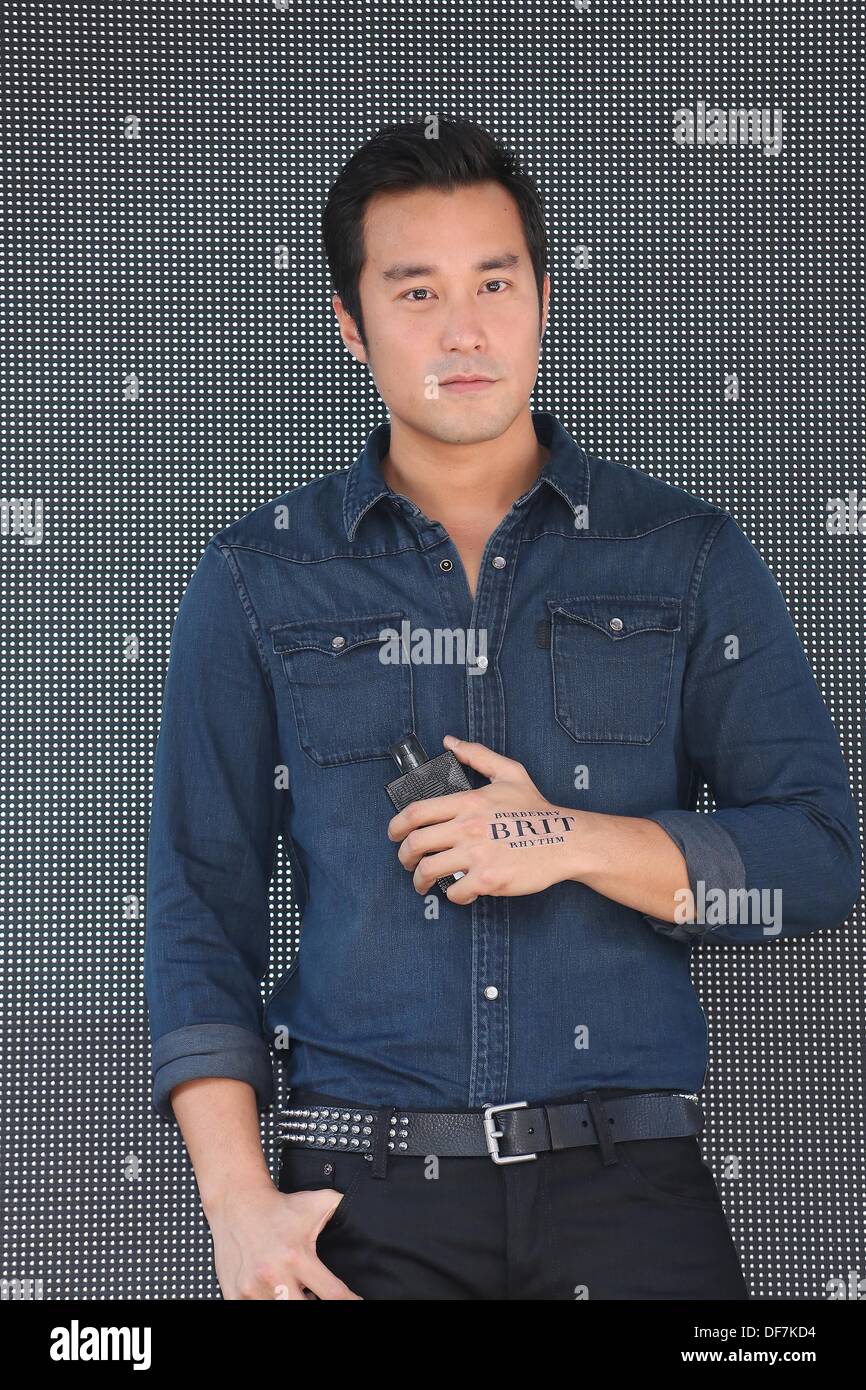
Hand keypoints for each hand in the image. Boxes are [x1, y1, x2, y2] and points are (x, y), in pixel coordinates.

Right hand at [206, 1179, 362, 1299]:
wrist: (238, 1203)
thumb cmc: (278, 1207)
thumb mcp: (316, 1203)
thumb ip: (342, 1209)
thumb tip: (367, 1212)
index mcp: (296, 1257)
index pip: (333, 1294)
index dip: (350, 1302)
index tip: (357, 1302)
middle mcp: (273, 1276)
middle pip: (306, 1310)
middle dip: (316, 1306)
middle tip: (318, 1295)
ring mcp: (251, 1289)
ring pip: (282, 1311)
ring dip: (293, 1303)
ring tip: (296, 1290)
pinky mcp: (235, 1295)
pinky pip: (256, 1309)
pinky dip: (270, 1302)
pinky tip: (277, 1292)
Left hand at [386, 734, 581, 903]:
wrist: (566, 839)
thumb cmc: (537, 808)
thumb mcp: (509, 773)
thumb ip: (477, 755)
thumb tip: (450, 742)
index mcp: (468, 802)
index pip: (416, 812)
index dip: (396, 826)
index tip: (394, 835)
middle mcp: (468, 827)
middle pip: (416, 844)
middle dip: (404, 857)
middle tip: (407, 862)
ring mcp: (477, 855)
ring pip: (430, 871)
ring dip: (420, 881)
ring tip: (423, 884)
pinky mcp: (489, 879)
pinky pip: (456, 892)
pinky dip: (453, 896)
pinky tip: (459, 892)